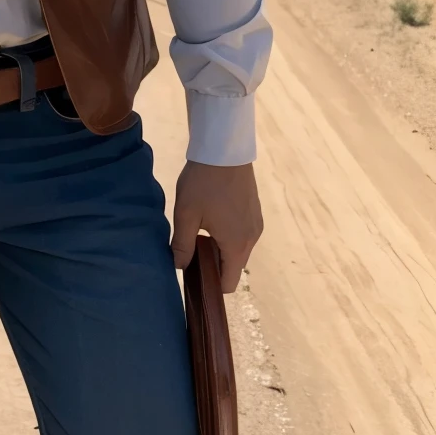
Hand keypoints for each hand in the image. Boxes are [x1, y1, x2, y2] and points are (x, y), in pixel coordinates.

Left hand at [171, 161, 262, 293]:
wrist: (224, 148)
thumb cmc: (203, 183)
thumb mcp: (186, 214)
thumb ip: (182, 245)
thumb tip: (179, 267)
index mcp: (237, 245)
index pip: (228, 283)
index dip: (210, 285)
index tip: (192, 275)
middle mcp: (252, 238)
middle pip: (233, 267)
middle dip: (213, 265)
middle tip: (189, 251)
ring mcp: (256, 224)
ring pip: (237, 249)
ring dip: (219, 248)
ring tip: (198, 232)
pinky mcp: (255, 211)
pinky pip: (241, 234)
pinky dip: (228, 235)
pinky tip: (211, 218)